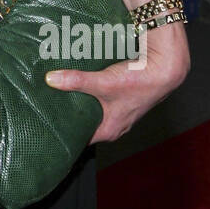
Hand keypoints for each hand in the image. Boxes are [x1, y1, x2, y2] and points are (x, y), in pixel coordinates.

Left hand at [44, 22, 189, 143]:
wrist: (165, 70)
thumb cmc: (138, 82)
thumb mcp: (103, 82)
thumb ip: (77, 81)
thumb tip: (51, 79)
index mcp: (109, 130)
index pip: (80, 138)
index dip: (63, 132)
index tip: (45, 125)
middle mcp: (114, 124)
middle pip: (85, 124)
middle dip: (68, 115)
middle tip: (45, 107)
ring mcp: (119, 112)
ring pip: (93, 111)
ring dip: (79, 103)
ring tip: (57, 95)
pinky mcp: (122, 98)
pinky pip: (99, 100)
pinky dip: (89, 94)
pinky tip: (77, 84)